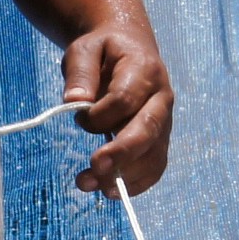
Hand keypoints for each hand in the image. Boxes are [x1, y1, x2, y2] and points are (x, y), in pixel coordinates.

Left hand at [63, 26, 173, 194]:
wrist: (130, 48)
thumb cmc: (104, 50)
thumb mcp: (85, 49)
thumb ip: (80, 72)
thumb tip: (74, 102)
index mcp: (145, 70)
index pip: (125, 99)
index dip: (99, 115)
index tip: (78, 117)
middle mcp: (162, 98)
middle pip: (147, 131)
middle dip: (121, 154)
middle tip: (94, 169)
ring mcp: (164, 122)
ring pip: (153, 156)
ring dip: (123, 176)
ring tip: (89, 184)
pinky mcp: (160, 140)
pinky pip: (155, 167)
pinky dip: (135, 184)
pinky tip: (109, 191)